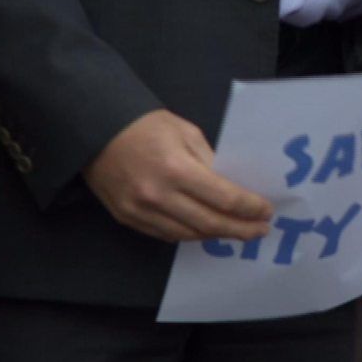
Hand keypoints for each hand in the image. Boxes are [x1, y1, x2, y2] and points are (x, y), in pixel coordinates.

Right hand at [84, 109, 273, 241]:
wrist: (95, 130)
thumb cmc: (145, 125)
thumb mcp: (186, 132)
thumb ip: (210, 161)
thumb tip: (232, 187)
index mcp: (177, 168)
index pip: (224, 198)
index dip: (250, 208)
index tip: (266, 211)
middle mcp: (159, 196)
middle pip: (210, 223)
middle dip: (241, 229)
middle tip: (260, 231)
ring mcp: (141, 212)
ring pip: (189, 235)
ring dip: (217, 235)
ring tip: (237, 231)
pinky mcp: (128, 219)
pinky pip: (167, 235)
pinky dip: (190, 234)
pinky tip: (206, 230)